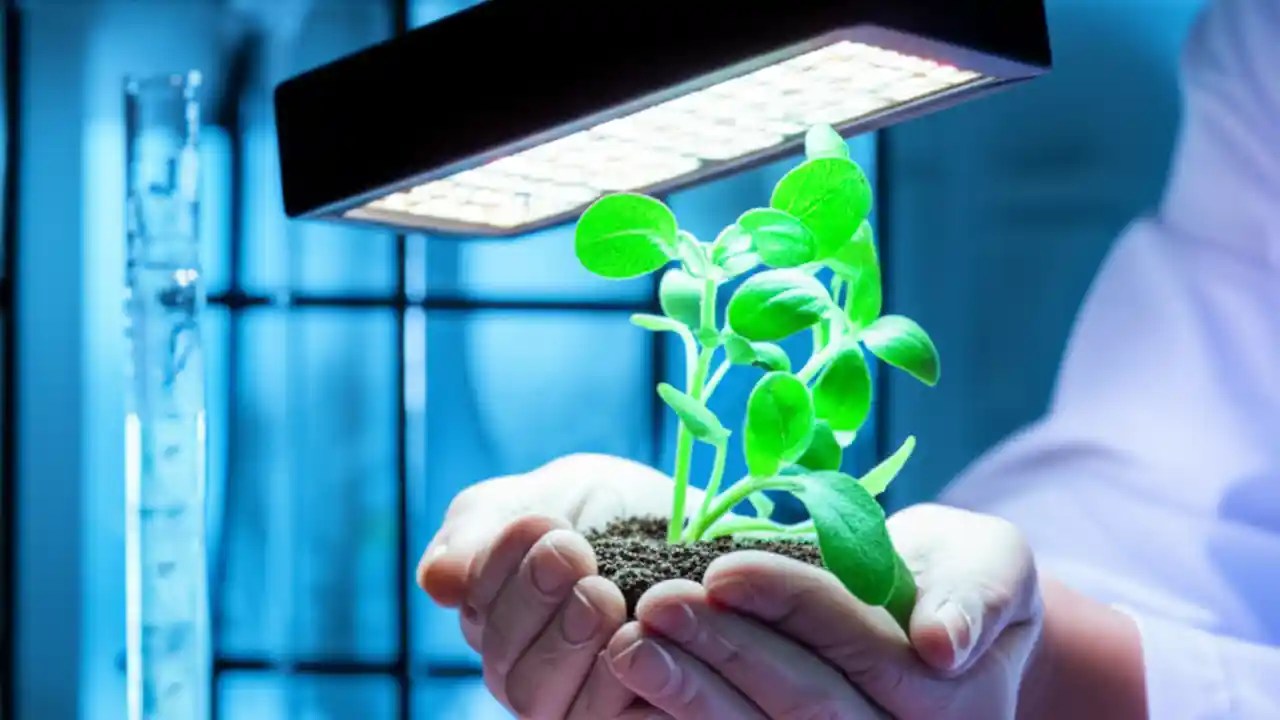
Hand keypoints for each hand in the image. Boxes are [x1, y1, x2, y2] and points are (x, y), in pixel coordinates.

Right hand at [416, 453, 702, 718]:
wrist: (695, 530)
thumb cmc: (612, 510)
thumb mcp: (551, 494)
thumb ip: (486, 528)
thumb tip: (438, 580)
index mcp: (495, 614)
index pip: (474, 606)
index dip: (499, 565)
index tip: (544, 522)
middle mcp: (526, 667)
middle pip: (506, 666)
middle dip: (533, 601)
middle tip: (572, 553)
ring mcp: (574, 701)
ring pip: (542, 702)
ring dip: (568, 643)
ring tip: (604, 591)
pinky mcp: (628, 715)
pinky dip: (621, 679)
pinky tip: (641, 632)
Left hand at [603, 503, 1043, 718]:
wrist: (942, 621)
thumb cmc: (959, 575)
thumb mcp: (991, 563)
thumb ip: (975, 594)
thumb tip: (941, 643)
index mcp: (951, 700)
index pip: (862, 649)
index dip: (791, 606)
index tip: (722, 567)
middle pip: (806, 703)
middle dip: (726, 649)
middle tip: (655, 605)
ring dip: (690, 693)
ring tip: (628, 646)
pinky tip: (634, 688)